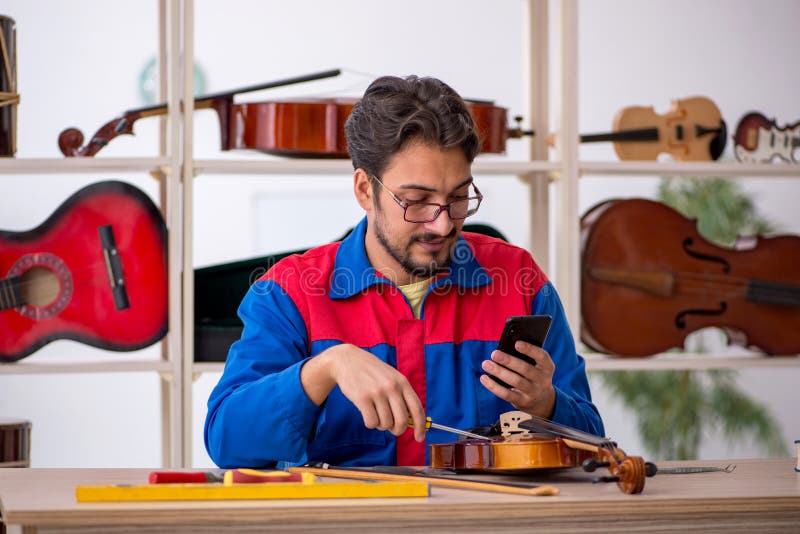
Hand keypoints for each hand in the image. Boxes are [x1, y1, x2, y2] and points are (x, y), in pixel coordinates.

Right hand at [300, 344, 426, 441]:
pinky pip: (371, 423)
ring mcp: (377, 392)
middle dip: (398, 430)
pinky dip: (370, 423)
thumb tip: (412, 422)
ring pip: (386, 424)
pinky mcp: (362, 398)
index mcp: (402, 382)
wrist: (347, 360)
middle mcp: (392, 387)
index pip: (417, 409)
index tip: (420, 438)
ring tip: (376, 413)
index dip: (421, 426)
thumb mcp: (391, 378)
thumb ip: (402, 396)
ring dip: (381, 425)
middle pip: (402, 421)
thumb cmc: (372, 372)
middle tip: (392, 429)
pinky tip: (367, 413)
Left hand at [479, 341, 555, 418]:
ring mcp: (533, 392)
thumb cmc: (534, 375)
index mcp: (547, 367)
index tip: (516, 343)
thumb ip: (526, 358)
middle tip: (494, 353)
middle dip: (508, 361)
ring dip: (499, 372)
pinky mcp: (522, 402)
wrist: (541, 401)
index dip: (530, 350)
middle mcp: (542, 380)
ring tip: (486, 364)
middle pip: (525, 369)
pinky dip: (494, 386)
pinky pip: (506, 394)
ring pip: (515, 381)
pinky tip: (484, 378)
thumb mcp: (537, 367)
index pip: (541, 357)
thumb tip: (504, 350)